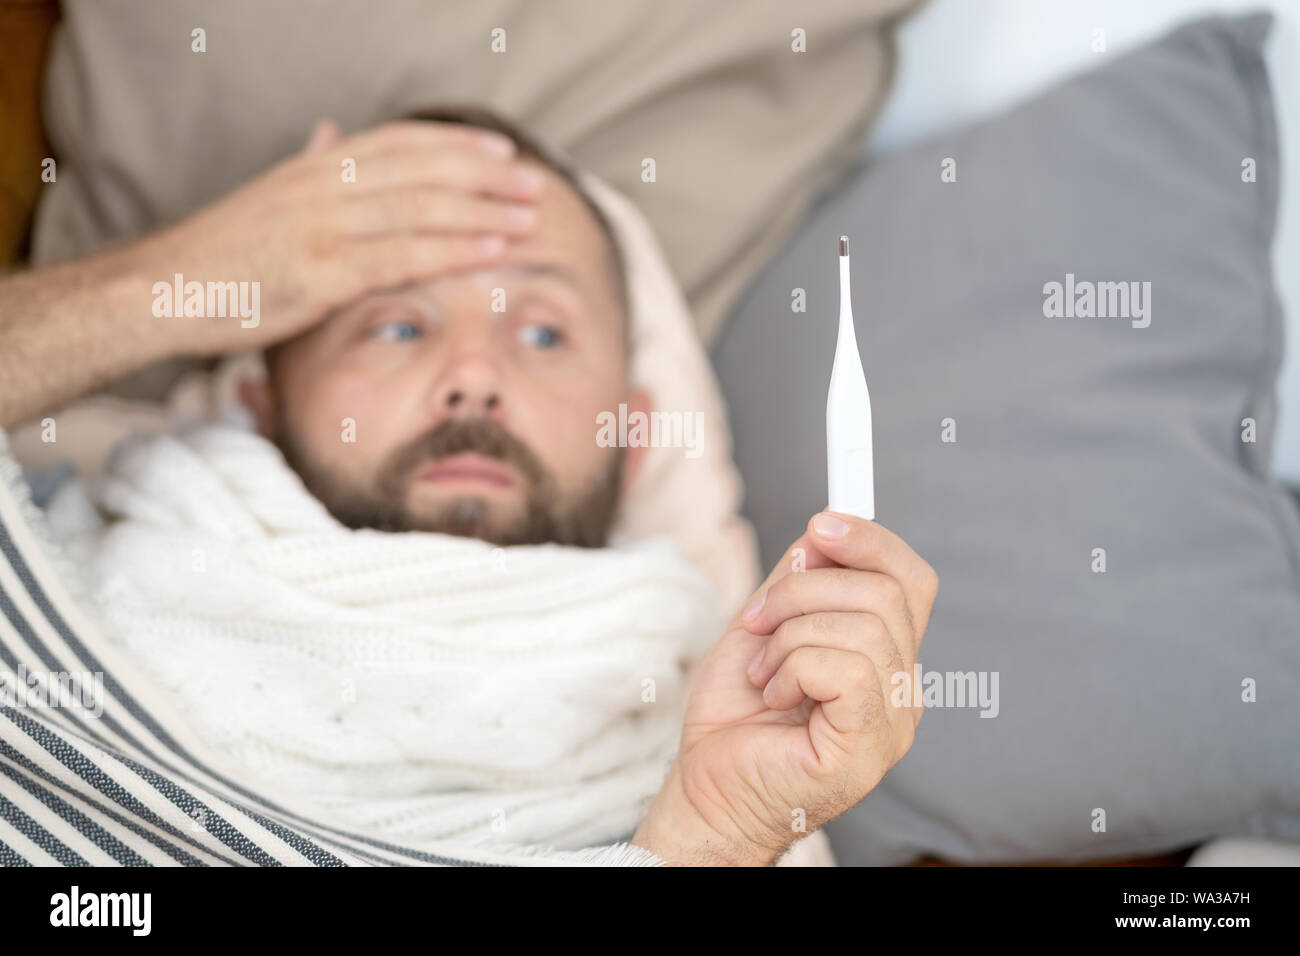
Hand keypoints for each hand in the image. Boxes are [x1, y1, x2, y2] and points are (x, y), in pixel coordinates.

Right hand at [126, 118, 543, 354]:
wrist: (158, 290)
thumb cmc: (219, 255)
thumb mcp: (267, 197)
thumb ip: (308, 166)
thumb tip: (331, 130)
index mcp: (314, 167)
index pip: (401, 142)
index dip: (456, 143)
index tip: (502, 150)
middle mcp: (322, 186)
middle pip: (422, 169)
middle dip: (485, 175)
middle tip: (533, 184)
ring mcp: (321, 228)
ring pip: (420, 208)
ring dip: (482, 211)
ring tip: (529, 217)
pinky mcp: (319, 274)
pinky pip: (400, 256)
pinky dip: (452, 250)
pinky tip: (489, 251)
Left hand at [633, 511, 937, 864]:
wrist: (706, 790)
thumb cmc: (735, 718)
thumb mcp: (763, 627)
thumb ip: (800, 582)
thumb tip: (823, 534)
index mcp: (885, 658)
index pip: (912, 581)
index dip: (873, 541)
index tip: (820, 525)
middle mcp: (901, 690)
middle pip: (885, 593)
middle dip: (804, 590)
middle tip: (758, 620)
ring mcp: (892, 723)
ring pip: (863, 627)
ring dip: (790, 636)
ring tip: (764, 670)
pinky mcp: (868, 749)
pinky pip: (849, 670)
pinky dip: (795, 668)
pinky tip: (773, 695)